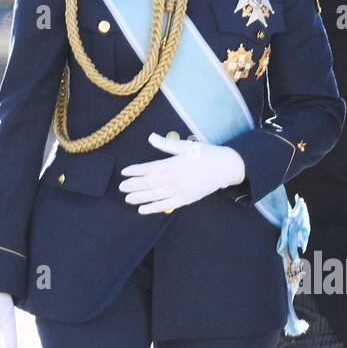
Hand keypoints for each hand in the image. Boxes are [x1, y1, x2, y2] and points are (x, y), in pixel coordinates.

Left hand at [119, 133, 246, 213]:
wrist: (225, 168)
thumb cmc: (205, 154)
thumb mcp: (185, 146)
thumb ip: (166, 144)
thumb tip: (150, 137)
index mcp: (172, 164)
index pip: (149, 168)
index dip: (135, 171)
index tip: (124, 172)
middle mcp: (174, 179)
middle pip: (149, 183)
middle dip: (134, 185)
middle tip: (121, 187)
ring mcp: (179, 191)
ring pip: (155, 196)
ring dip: (140, 198)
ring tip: (127, 199)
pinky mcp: (185, 199)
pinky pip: (166, 205)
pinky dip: (153, 208)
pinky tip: (142, 210)